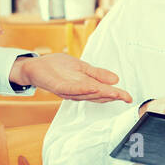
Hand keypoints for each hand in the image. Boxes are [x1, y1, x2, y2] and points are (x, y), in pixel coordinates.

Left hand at [12, 53, 132, 102]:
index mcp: (85, 86)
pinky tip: (93, 87)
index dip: (117, 94)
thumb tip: (115, 80)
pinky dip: (83, 89)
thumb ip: (98, 74)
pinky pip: (73, 89)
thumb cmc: (56, 66)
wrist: (35, 67)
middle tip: (125, 97)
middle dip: (112, 96)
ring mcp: (69, 90)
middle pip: (98, 95)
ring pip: (88, 93)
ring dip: (101, 94)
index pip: (103, 91)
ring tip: (115, 93)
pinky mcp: (59, 87)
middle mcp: (78, 91)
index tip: (129, 97)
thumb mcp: (82, 67)